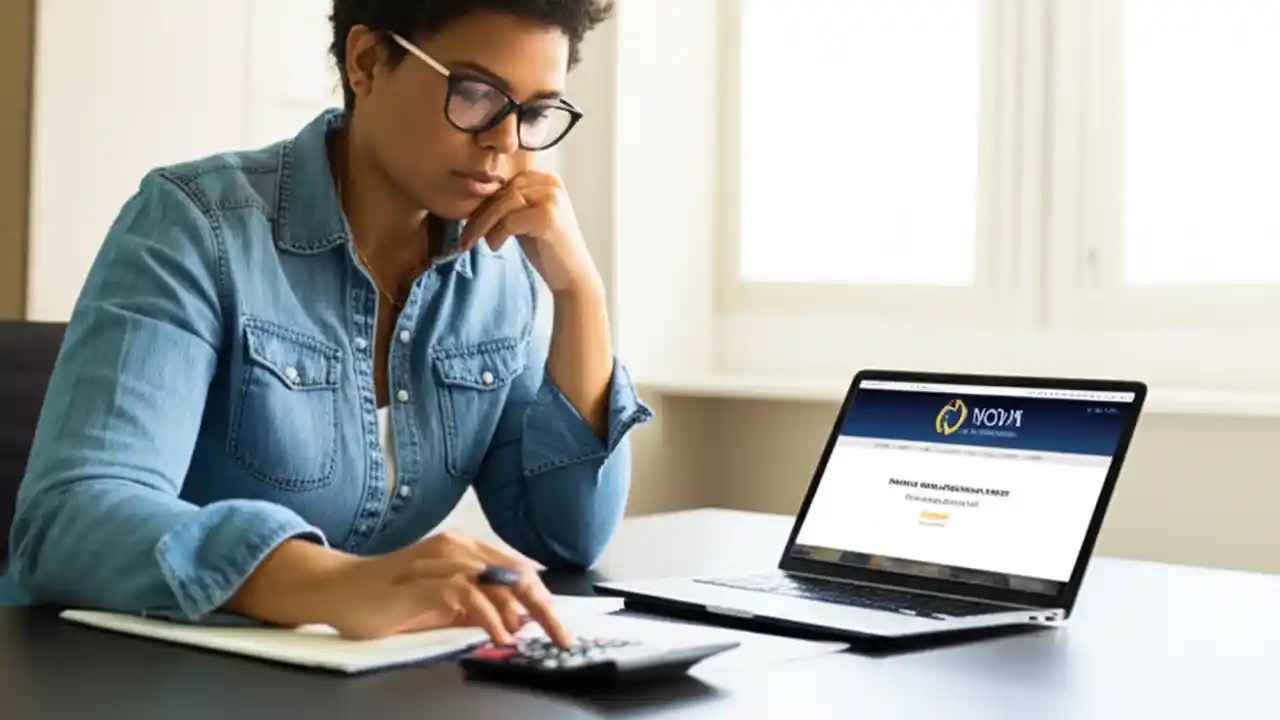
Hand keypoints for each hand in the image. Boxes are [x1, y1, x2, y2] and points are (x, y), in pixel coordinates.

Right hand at [316, 531, 571, 645]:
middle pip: (515, 573)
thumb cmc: (389, 599)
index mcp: (465, 550)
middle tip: (561, 635)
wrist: (339, 590)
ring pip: (495, 581)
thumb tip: (518, 622)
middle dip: (543, 606)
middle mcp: (457, 548)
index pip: (517, 571)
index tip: (561, 628)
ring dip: (518, 613)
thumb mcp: (443, 606)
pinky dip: (489, 616)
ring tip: (527, 638)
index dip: (544, 600)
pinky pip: (466, 595)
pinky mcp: (422, 580)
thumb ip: (477, 608)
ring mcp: (439, 561)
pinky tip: (499, 634)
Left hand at [459, 171, 602, 294]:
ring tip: (473, 242)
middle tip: (465, 236)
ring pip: (503, 205)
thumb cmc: (547, 249)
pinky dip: (496, 235)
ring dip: (482, 225)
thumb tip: (471, 197)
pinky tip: (495, 247)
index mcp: (546, 180)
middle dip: (479, 214)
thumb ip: (509, 204)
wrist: (573, 276)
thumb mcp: (526, 218)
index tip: (468, 222)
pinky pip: (509, 221)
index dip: (484, 202)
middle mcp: (551, 184)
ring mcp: (551, 199)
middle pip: (502, 191)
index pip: (505, 183)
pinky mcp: (547, 217)